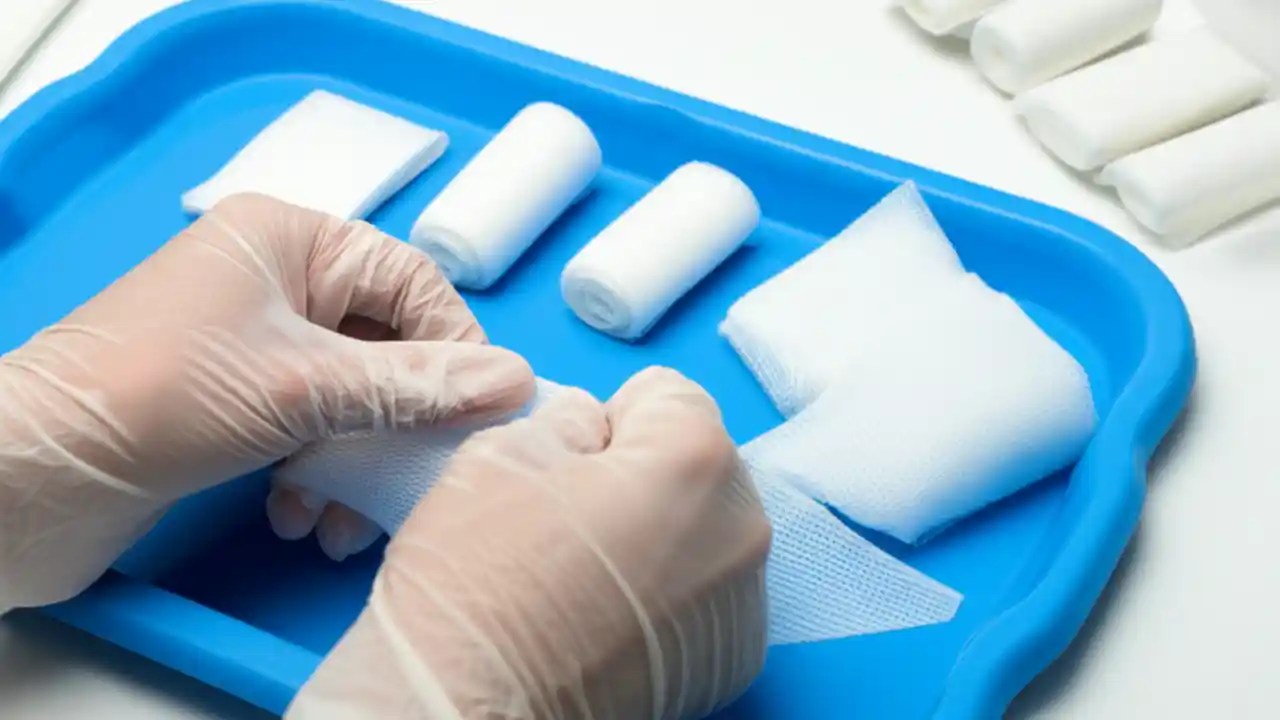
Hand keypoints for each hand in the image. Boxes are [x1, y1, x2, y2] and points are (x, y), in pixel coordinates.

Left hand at [0, 193, 533, 610]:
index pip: (411, 280)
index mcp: (290, 239)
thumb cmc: (155, 397)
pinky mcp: (236, 395)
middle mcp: (276, 280)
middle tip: (419, 470)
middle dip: (401, 419)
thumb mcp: (304, 387)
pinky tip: (299, 512)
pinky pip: (314, 423)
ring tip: (340, 511)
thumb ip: (415, 384)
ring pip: (353, 393)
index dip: (455, 345)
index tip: (482, 408)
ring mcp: (254, 339)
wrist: (36, 476)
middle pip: (386, 342)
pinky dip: (318, 470)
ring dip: (360, 458)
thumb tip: (513, 381)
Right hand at [288, 368, 770, 719]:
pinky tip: (610, 618)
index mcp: (694, 457)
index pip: (668, 394)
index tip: (570, 461)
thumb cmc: (479, 580)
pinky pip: (709, 593)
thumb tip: (594, 429)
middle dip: (645, 474)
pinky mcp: (733, 661)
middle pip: (699, 462)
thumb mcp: (503, 450)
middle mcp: (743, 527)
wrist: (469, 713)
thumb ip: (571, 419)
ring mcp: (745, 602)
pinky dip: (671, 594)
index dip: (610, 418)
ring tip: (586, 575)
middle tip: (572, 518)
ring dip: (663, 535)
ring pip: (706, 529)